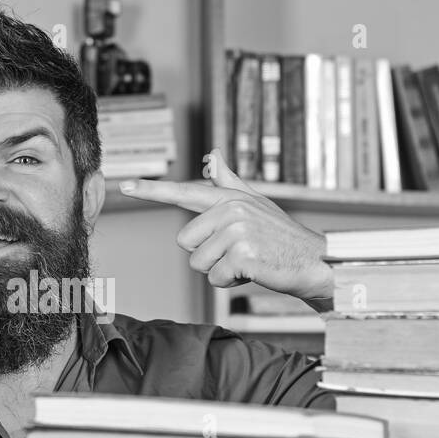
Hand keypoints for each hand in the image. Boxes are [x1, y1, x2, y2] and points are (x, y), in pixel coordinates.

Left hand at [118, 149, 333, 305]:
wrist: (313, 261)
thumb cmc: (280, 237)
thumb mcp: (255, 204)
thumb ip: (229, 182)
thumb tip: (214, 155)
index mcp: (229, 198)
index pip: (184, 192)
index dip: (152, 190)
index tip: (125, 185)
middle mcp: (231, 209)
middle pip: (186, 242)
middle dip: (207, 255)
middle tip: (238, 252)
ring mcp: (237, 230)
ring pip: (198, 263)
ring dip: (220, 271)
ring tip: (248, 261)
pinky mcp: (243, 253)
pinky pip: (215, 278)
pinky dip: (232, 282)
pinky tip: (253, 272)